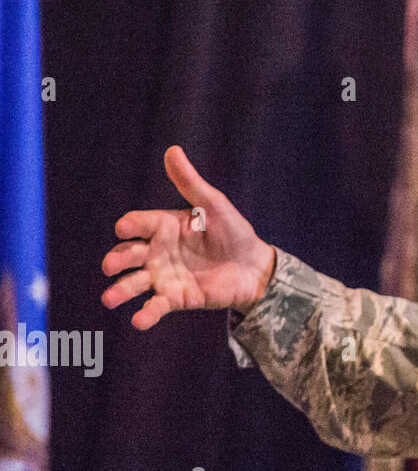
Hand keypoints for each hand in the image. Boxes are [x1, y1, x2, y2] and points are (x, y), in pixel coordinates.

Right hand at [101, 145, 275, 329]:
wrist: (254, 266)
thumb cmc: (233, 231)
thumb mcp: (214, 204)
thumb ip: (190, 182)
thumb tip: (172, 150)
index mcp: (163, 227)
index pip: (138, 224)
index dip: (130, 226)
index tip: (126, 228)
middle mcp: (157, 252)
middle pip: (128, 254)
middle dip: (117, 259)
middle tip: (112, 265)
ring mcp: (164, 276)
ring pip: (134, 283)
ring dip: (120, 290)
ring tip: (110, 298)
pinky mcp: (176, 298)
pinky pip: (156, 307)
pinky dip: (146, 314)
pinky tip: (140, 320)